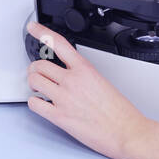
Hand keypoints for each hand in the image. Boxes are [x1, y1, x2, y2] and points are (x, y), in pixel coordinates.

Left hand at [25, 22, 158, 158]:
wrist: (126, 131)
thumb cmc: (119, 111)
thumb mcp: (103, 82)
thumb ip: (83, 75)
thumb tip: (70, 74)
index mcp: (85, 69)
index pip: (59, 43)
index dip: (42, 32)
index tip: (32, 27)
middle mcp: (72, 81)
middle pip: (39, 64)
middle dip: (35, 69)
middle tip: (38, 73)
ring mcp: (64, 98)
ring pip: (34, 80)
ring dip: (33, 84)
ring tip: (40, 88)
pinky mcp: (59, 116)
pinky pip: (34, 103)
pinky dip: (34, 102)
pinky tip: (41, 103)